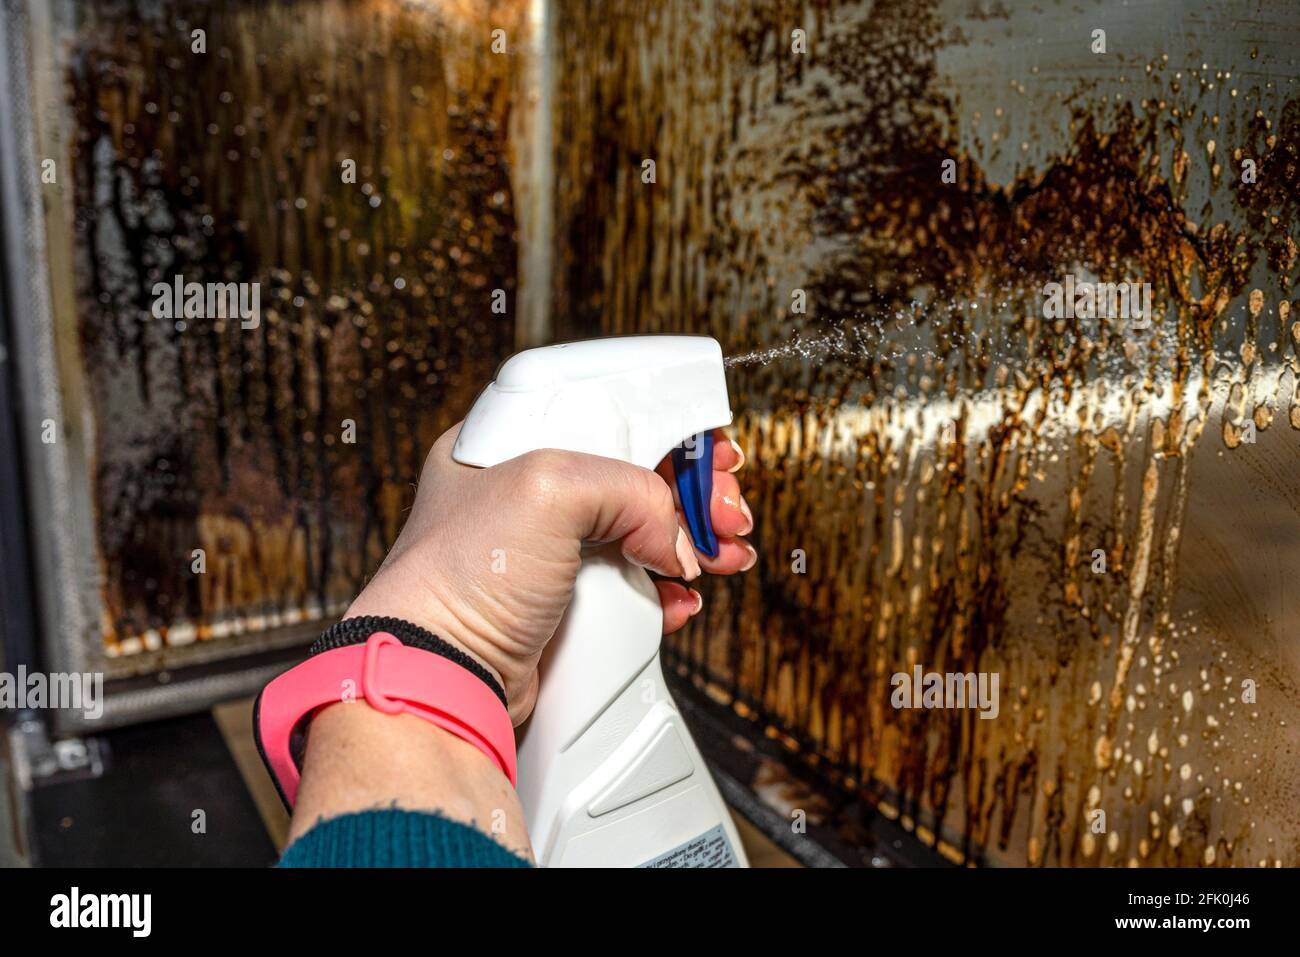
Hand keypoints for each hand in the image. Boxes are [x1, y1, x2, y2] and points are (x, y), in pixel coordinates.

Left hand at [343, 425, 754, 723]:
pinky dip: (666, 592)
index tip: (708, 450)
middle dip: (691, 494)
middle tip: (725, 511)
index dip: (665, 431)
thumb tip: (672, 535)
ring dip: (691, 543)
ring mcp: (543, 556)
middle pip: (633, 477)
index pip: (605, 417)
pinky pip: (632, 589)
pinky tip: (682, 596)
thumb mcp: (550, 488)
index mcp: (505, 446)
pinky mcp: (561, 608)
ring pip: (640, 535)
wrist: (443, 674)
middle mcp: (524, 497)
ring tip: (724, 555)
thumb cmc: (461, 578)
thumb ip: (629, 488)